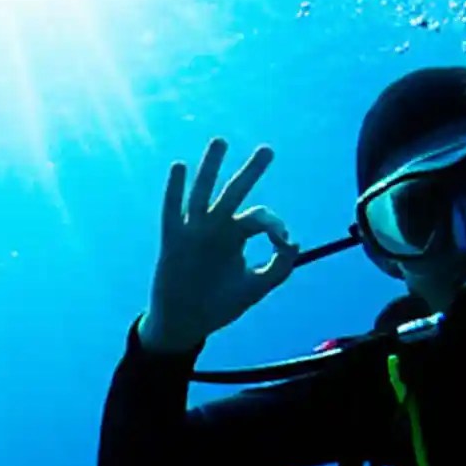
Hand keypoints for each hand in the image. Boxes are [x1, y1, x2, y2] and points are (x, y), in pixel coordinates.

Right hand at [138, 138, 300, 352]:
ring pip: (203, 193)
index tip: (283, 241)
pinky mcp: (172, 240)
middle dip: (251, 172)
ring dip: (211, 167)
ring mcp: (194, 231)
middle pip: (235, 192)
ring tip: (221, 142)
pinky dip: (175, 189)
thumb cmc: (220, 305)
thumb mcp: (256, 288)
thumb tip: (294, 242)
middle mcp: (217, 227)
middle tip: (268, 150)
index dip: (276, 224)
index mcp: (237, 236)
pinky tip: (180, 167)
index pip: (260, 217)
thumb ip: (279, 268)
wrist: (186, 323)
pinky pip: (172, 210)